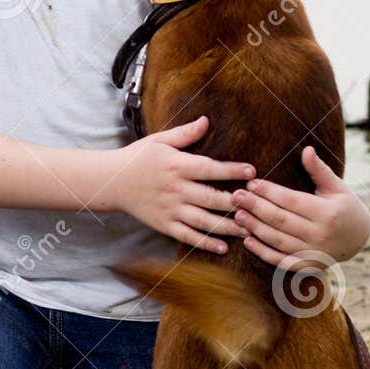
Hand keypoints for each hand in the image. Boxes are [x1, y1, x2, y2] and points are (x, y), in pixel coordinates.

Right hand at [105, 116, 255, 254]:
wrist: (111, 182)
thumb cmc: (137, 158)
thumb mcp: (159, 141)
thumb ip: (185, 133)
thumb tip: (206, 120)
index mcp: (177, 166)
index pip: (209, 168)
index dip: (232, 170)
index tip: (252, 172)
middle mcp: (176, 189)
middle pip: (211, 198)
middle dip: (236, 202)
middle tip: (258, 206)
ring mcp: (170, 209)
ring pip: (203, 220)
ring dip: (227, 226)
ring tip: (249, 229)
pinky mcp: (163, 224)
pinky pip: (187, 236)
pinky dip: (205, 242)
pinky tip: (223, 248)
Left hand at [231, 146, 369, 269]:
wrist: (359, 239)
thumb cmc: (345, 207)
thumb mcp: (337, 187)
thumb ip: (319, 170)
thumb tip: (306, 149)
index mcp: (327, 213)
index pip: (291, 200)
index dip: (269, 192)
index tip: (251, 183)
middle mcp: (320, 235)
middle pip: (281, 220)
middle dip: (256, 207)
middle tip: (235, 197)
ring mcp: (313, 253)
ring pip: (278, 240)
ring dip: (255, 228)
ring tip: (237, 215)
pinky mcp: (307, 266)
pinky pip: (281, 261)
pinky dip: (263, 252)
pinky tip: (246, 240)